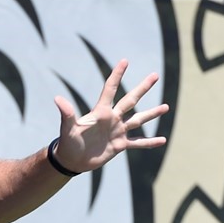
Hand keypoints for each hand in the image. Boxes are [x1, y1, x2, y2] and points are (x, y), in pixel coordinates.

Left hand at [51, 59, 168, 172]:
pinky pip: (138, 143)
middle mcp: (112, 118)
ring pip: (138, 119)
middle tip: (155, 75)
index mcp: (100, 112)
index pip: (111, 89)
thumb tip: (57, 98)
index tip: (125, 61)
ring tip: (166, 106)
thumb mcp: (68, 129)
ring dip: (152, 114)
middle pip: (130, 100)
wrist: (71, 161)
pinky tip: (163, 140)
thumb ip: (66, 114)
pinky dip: (150, 142)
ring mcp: (117, 131)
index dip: (117, 75)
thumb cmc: (68, 143)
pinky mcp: (120, 145)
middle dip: (142, 88)